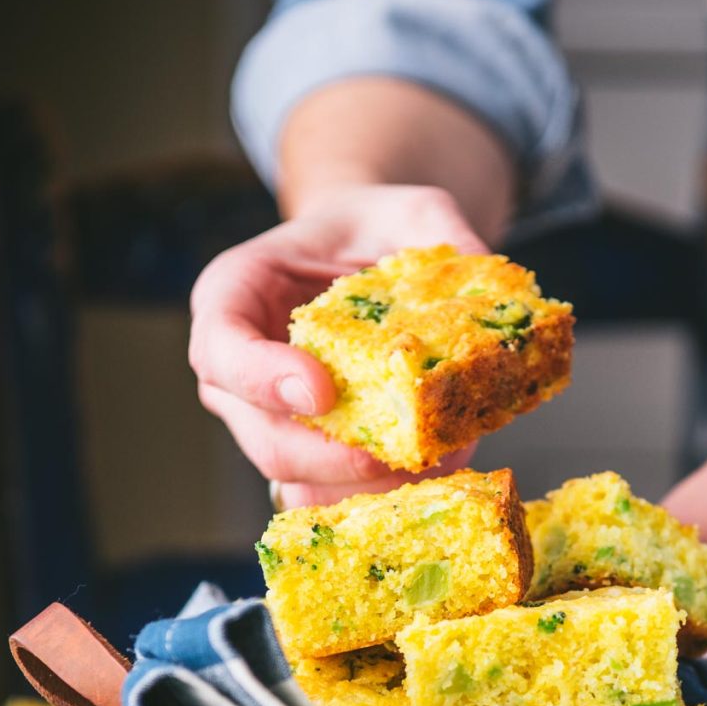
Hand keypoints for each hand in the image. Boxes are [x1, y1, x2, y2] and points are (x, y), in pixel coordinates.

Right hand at [189, 184, 485, 505]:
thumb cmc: (371, 229)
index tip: (321, 390)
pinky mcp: (310, 454)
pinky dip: (379, 496)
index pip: (221, 349)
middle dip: (331, 458)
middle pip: (265, 437)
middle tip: (400, 453)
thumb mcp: (408, 209)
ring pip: (300, 482)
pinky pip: (332, 495)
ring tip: (436, 466)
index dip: (262, 379)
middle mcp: (238, 371)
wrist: (367, 261)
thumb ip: (440, 232)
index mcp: (233, 296)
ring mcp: (269, 421)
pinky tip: (435, 476)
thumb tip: (485, 278)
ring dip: (367, 487)